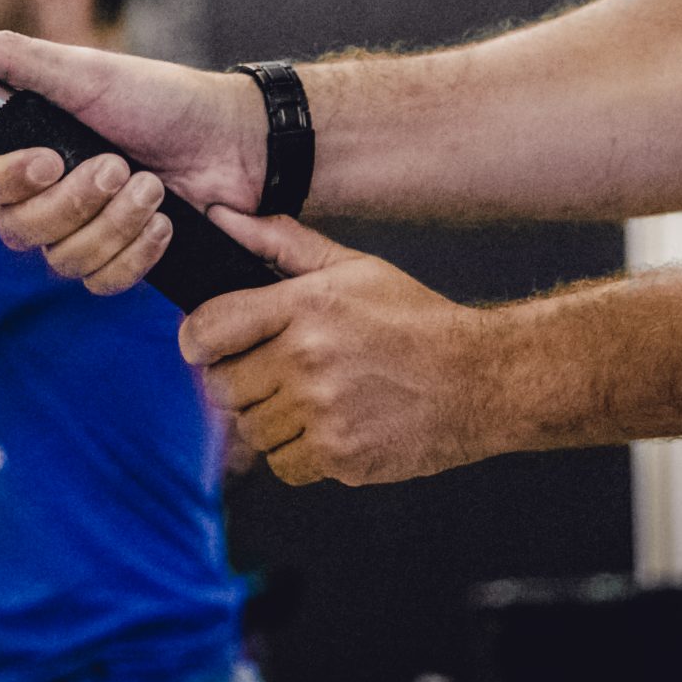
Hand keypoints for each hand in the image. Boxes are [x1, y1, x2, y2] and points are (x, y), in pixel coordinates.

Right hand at [0, 14, 264, 292]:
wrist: (234, 142)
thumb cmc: (160, 98)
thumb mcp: (85, 72)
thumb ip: (12, 58)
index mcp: (26, 146)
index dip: (3, 181)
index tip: (48, 161)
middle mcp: (44, 194)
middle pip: (17, 230)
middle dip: (77, 201)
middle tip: (121, 165)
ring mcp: (80, 231)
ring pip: (62, 259)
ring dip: (116, 223)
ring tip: (153, 186)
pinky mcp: (117, 260)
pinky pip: (101, 282)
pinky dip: (136, 252)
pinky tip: (165, 223)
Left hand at [185, 209, 503, 486]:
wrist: (481, 380)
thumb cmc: (415, 321)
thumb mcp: (351, 267)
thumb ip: (278, 243)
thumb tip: (220, 217)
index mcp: (305, 306)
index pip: (208, 329)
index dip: (200, 340)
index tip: (210, 345)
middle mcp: (307, 359)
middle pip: (222, 386)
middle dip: (240, 381)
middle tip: (275, 373)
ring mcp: (322, 412)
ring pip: (251, 428)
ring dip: (271, 418)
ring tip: (312, 398)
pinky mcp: (339, 456)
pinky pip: (282, 464)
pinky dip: (298, 453)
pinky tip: (329, 427)